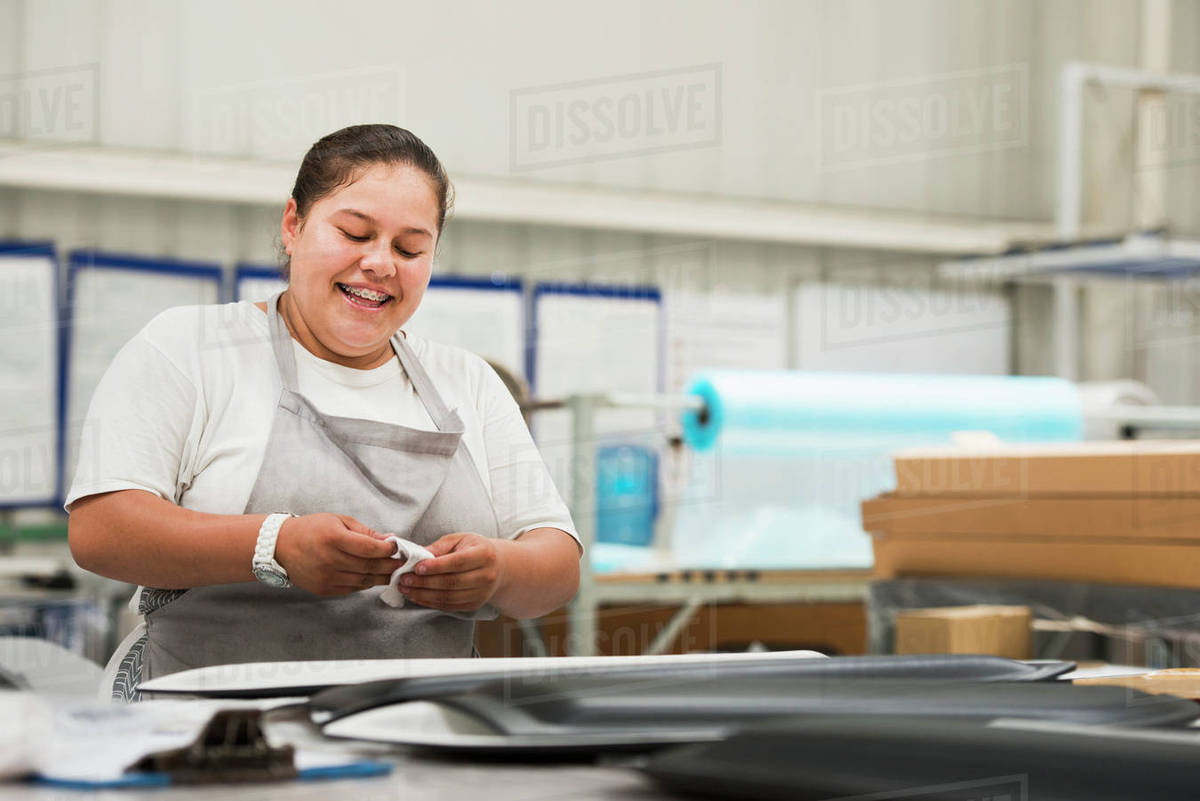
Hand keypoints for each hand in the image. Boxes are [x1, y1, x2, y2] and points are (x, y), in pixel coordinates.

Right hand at [273, 513, 397, 596]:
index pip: (369, 548)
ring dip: (381, 576)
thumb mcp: (338, 521)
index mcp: (334, 538)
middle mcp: (329, 560)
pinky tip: (372, 576)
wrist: (281, 546)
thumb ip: (364, 532)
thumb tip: (388, 539)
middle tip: (400, 562)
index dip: (387, 550)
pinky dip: (365, 583)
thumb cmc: (311, 529)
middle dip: (389, 565)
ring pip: (363, 580)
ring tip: (390, 571)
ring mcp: (326, 577)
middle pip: (369, 566)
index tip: (396, 547)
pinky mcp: (324, 589)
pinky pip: (352, 589)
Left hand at [397, 532, 504, 611]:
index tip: (417, 567)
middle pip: (452, 582)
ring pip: (448, 597)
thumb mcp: (460, 539)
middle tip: (404, 579)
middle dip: (424, 582)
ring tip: (406, 588)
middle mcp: (486, 575)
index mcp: (484, 554)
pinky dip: (430, 603)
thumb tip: (416, 555)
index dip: (436, 566)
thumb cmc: (474, 549)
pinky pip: (449, 606)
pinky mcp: (474, 604)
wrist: (498, 567)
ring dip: (423, 595)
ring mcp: (481, 593)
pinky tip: (417, 596)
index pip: (458, 562)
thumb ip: (439, 547)